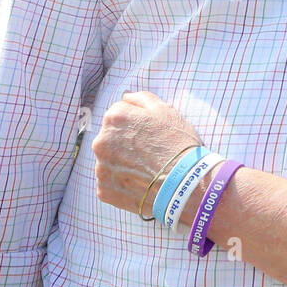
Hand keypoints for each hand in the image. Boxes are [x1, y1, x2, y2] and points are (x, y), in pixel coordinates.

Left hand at [93, 91, 201, 217]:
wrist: (185, 183)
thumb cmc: (178, 143)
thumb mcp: (165, 110)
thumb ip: (141, 98)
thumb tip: (125, 96)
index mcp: (114, 118)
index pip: (117, 114)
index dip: (135, 123)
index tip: (149, 133)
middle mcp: (101, 141)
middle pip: (110, 138)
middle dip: (125, 142)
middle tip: (148, 152)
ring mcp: (101, 168)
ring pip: (109, 160)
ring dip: (122, 163)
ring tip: (145, 169)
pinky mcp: (104, 190)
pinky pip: (110, 182)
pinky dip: (122, 183)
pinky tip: (140, 182)